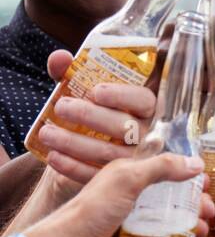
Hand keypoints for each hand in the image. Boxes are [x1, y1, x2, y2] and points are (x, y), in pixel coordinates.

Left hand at [32, 152, 209, 236]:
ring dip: (195, 226)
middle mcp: (140, 200)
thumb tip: (197, 163)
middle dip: (198, 205)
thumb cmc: (95, 208)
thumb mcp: (127, 178)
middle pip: (178, 200)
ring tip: (202, 231)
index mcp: (135, 178)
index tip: (207, 184)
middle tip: (209, 211)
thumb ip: (161, 167)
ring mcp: (143, 225)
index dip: (190, 177)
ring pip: (178, 224)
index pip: (169, 173)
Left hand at [35, 50, 156, 189]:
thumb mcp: (81, 88)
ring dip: (74, 143)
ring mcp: (133, 159)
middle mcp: (145, 134)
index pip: (143, 100)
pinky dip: (73, 167)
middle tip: (61, 107)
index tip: (95, 92)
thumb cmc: (90, 109)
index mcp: (144, 108)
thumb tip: (60, 59)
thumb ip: (70, 72)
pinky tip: (53, 157)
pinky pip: (98, 174)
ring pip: (109, 153)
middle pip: (124, 127)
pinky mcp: (117, 178)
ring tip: (47, 133)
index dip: (121, 95)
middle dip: (90, 116)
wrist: (85, 143)